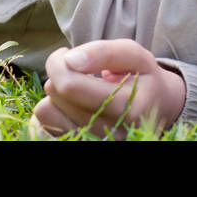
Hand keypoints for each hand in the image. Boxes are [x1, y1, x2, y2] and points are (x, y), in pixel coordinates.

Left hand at [29, 39, 186, 139]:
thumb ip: (105, 52)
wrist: (154, 107)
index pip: (70, 85)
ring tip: (76, 89)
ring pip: (44, 113)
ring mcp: (92, 143)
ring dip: (55, 94)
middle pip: (55, 95)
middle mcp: (109, 132)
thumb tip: (69, 59)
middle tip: (77, 70)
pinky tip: (70, 104)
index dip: (58, 62)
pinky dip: (51, 110)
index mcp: (127, 107)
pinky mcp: (79, 144)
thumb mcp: (135, 55)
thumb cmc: (142, 76)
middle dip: (60, 75)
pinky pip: (41, 127)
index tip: (66, 54)